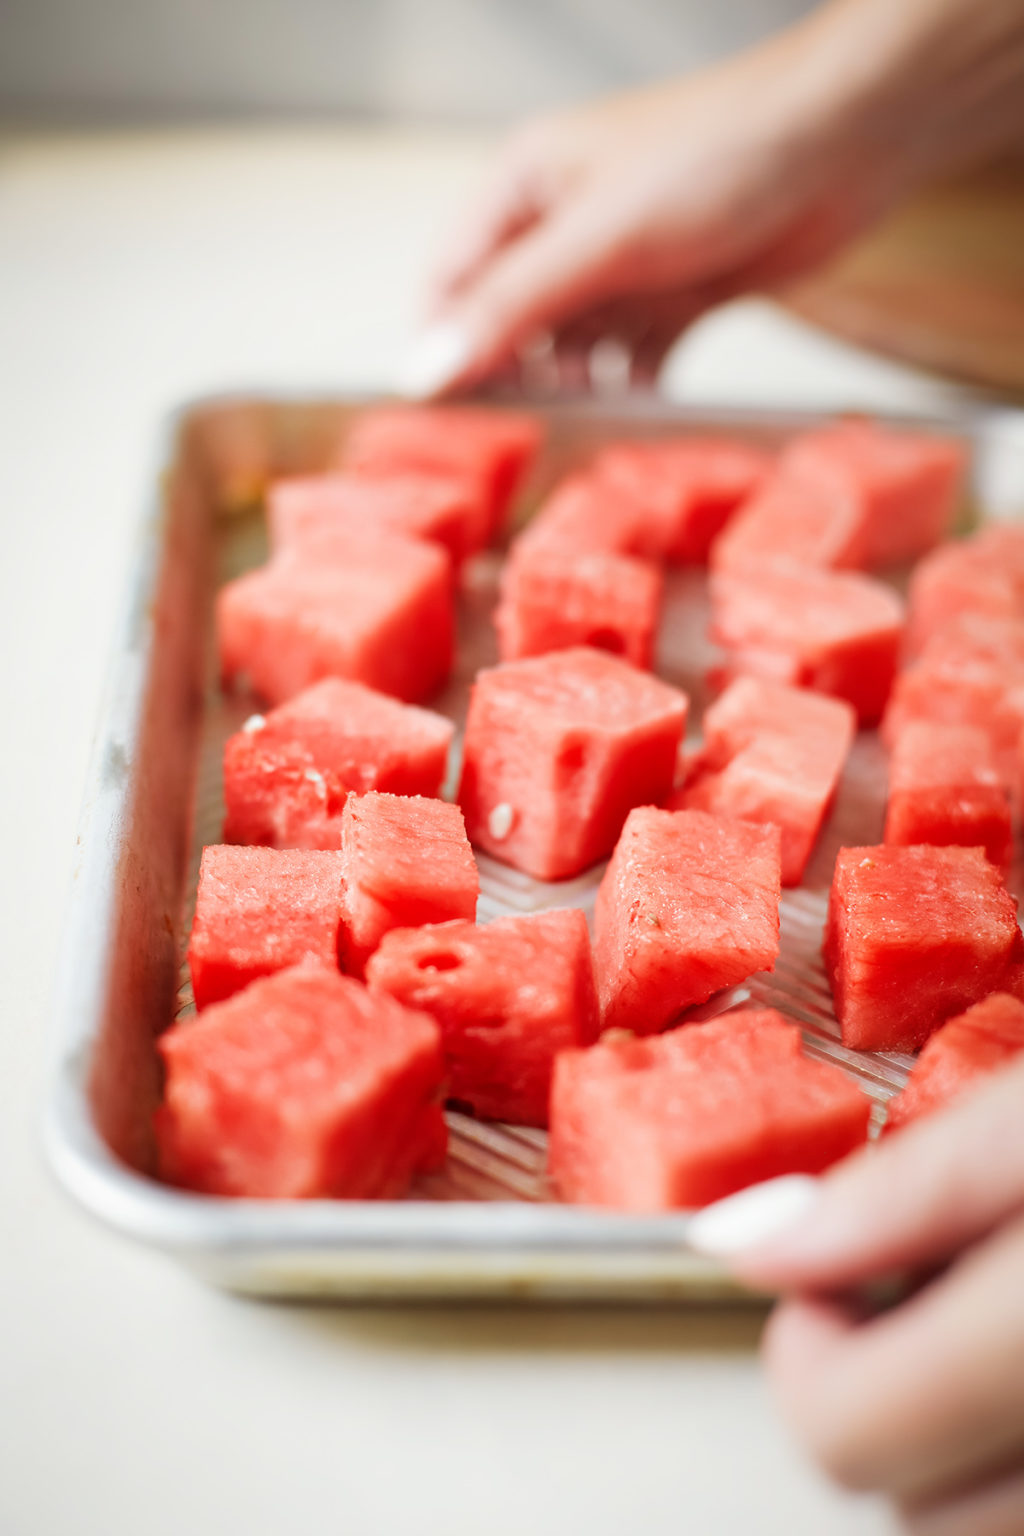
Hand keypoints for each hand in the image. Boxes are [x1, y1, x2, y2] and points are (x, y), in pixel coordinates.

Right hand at [402, 0, 1023, 396]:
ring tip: (591, 416)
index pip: (453, 280)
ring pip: (576, 348)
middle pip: (512, 322)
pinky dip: (637, 386)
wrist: (843, 144)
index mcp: (526, 187)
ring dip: (581, 388)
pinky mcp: (678, 295)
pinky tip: (644, 405)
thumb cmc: (718, 155)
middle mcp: (568, 226)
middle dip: (517, 377)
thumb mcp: (597, 238)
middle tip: (523, 430)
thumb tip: (428, 368)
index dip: (442, 347)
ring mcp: (625, 264)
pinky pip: (637, 357)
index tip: (440, 415)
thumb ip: (511, 306)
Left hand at [711, 1059, 1023, 1533]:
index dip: (807, 1348)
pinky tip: (1016, 1341)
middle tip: (922, 1282)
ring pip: (974, 1518)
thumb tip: (744, 1244)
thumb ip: (893, 1194)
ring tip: (986, 1304)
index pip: (842, 1435)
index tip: (832, 1269)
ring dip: (950, 1430)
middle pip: (910, 1505)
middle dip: (881, 1392)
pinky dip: (1004, 1441)